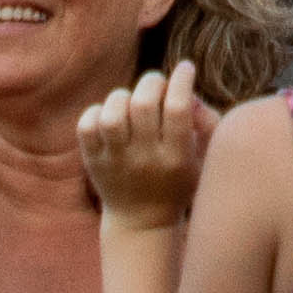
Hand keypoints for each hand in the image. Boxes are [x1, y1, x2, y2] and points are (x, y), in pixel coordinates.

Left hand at [75, 61, 217, 232]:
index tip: (185, 68)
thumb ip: (205, 122)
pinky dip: (97, 112)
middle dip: (152, 82)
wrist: (142, 224)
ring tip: (132, 103)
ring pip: (112, 114)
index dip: (181, 80)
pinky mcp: (93, 162)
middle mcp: (145, 160)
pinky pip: (87, 125)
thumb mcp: (203, 159)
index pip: (177, 109)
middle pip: (142, 105)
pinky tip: (112, 117)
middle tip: (158, 84)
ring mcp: (115, 162)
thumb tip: (189, 88)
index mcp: (176, 159)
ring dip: (123, 97)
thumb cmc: (179, 182)